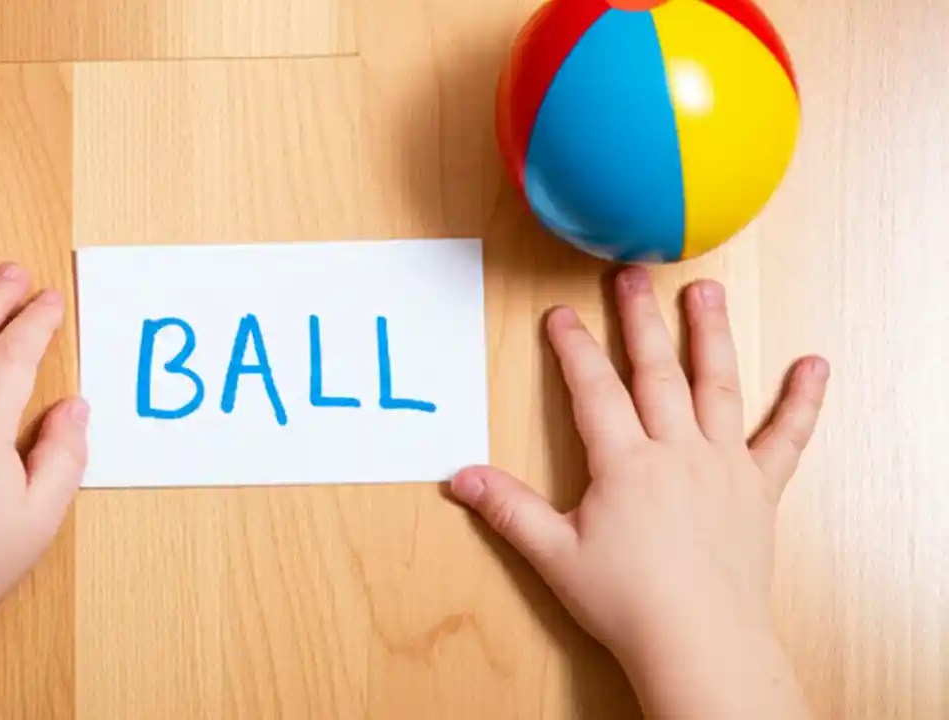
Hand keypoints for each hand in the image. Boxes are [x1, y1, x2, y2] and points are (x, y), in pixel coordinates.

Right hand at [451, 267, 827, 716]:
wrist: (699, 642)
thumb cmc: (627, 603)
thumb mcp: (554, 554)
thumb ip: (508, 509)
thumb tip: (460, 477)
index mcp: (625, 464)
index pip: (594, 390)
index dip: (574, 349)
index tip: (561, 315)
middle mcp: (677, 452)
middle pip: (656, 372)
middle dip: (640, 320)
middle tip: (632, 275)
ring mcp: (724, 466)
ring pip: (717, 387)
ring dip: (711, 335)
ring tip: (707, 292)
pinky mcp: (759, 489)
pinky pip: (785, 439)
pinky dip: (802, 402)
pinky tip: (815, 365)